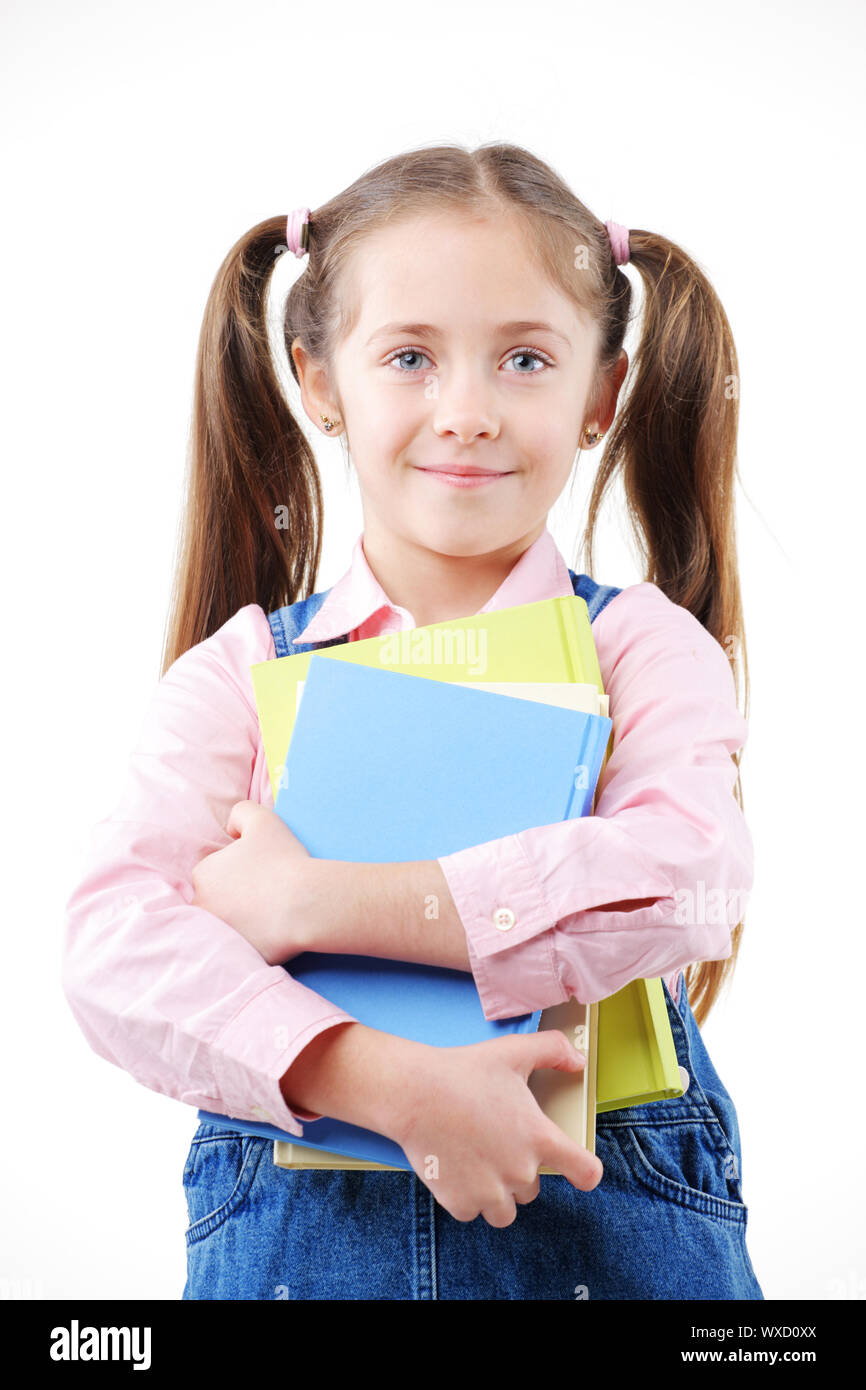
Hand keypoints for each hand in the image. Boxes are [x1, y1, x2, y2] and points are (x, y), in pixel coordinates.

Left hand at [191, 800, 316, 963]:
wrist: (304, 902)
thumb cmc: (283, 860)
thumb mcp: (262, 819)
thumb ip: (240, 813)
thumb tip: (231, 829)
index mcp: (203, 874)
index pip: (213, 873)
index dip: (235, 873)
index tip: (257, 876)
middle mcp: (202, 905)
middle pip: (214, 901)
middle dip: (232, 899)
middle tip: (262, 897)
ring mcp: (217, 933)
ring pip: (223, 925)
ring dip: (238, 921)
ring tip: (266, 916)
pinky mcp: (234, 954)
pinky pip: (239, 947)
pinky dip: (251, 941)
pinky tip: (270, 933)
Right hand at [390, 1030, 603, 1225]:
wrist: (414, 1093)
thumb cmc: (464, 1071)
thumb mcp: (514, 1050)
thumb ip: (553, 1050)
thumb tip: (579, 1061)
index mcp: (540, 1138)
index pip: (586, 1173)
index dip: (585, 1172)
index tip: (579, 1170)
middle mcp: (520, 1172)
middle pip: (532, 1188)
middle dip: (518, 1171)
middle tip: (495, 1143)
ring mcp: (490, 1192)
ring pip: (505, 1209)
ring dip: (496, 1193)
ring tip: (476, 1162)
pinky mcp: (460, 1202)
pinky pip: (472, 1212)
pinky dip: (465, 1198)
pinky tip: (455, 1169)